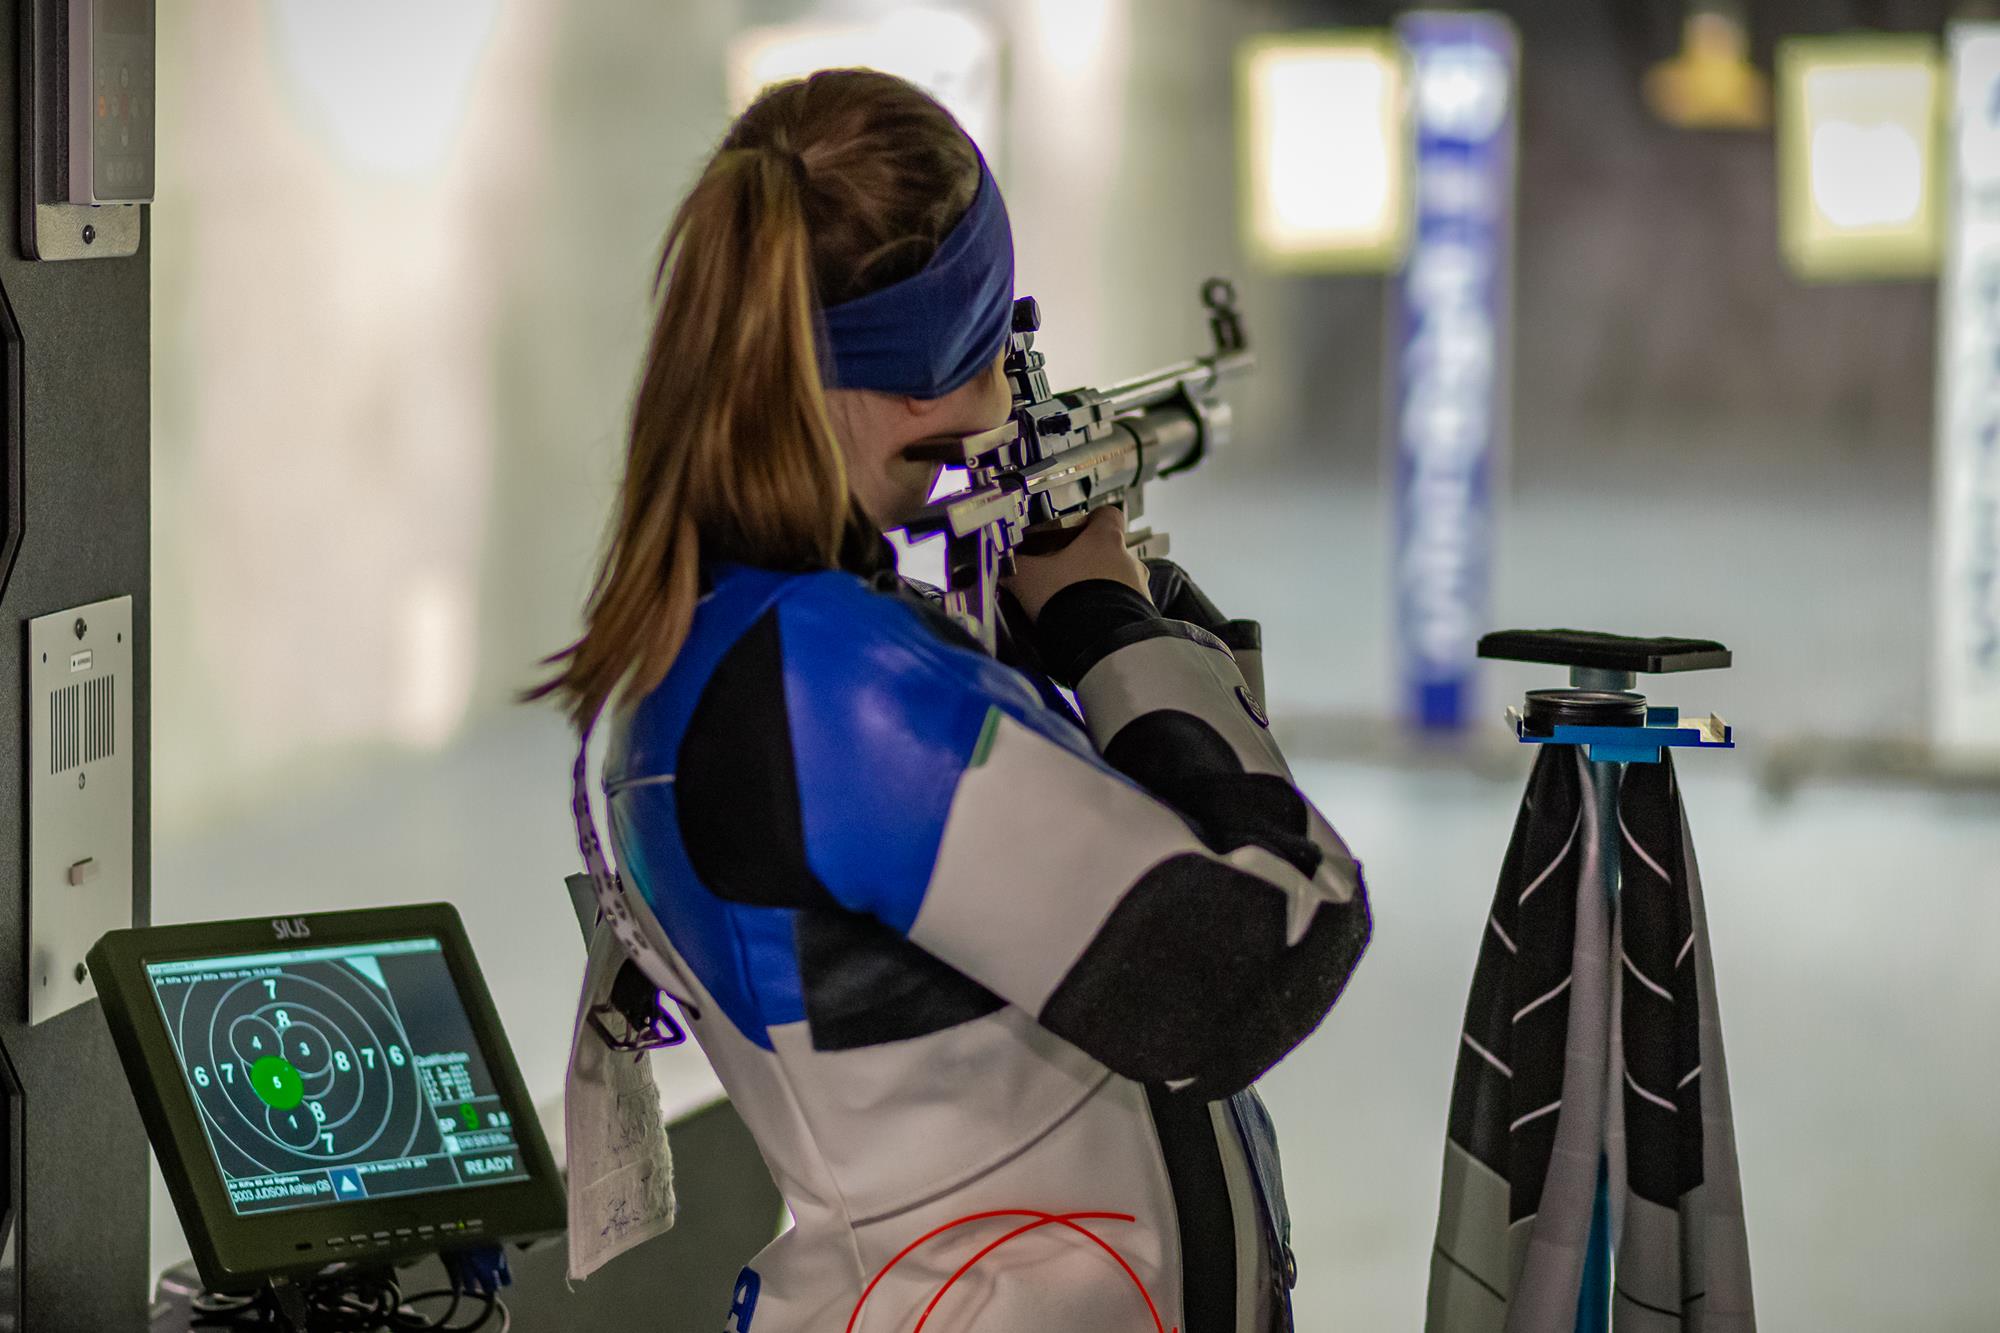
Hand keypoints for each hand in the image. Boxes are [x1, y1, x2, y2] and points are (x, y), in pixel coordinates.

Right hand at [1001, 506, 1152, 621]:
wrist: (1101, 643)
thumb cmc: (1066, 596)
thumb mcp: (1028, 578)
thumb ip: (1015, 566)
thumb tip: (1002, 565)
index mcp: (1106, 539)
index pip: (1107, 514)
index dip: (1090, 520)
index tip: (1074, 532)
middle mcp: (1130, 560)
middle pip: (1111, 552)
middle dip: (1090, 564)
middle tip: (1065, 580)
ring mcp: (1142, 590)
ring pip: (1121, 582)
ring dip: (1103, 591)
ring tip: (1077, 610)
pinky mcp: (1145, 618)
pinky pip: (1127, 610)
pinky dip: (1112, 615)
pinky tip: (1091, 629)